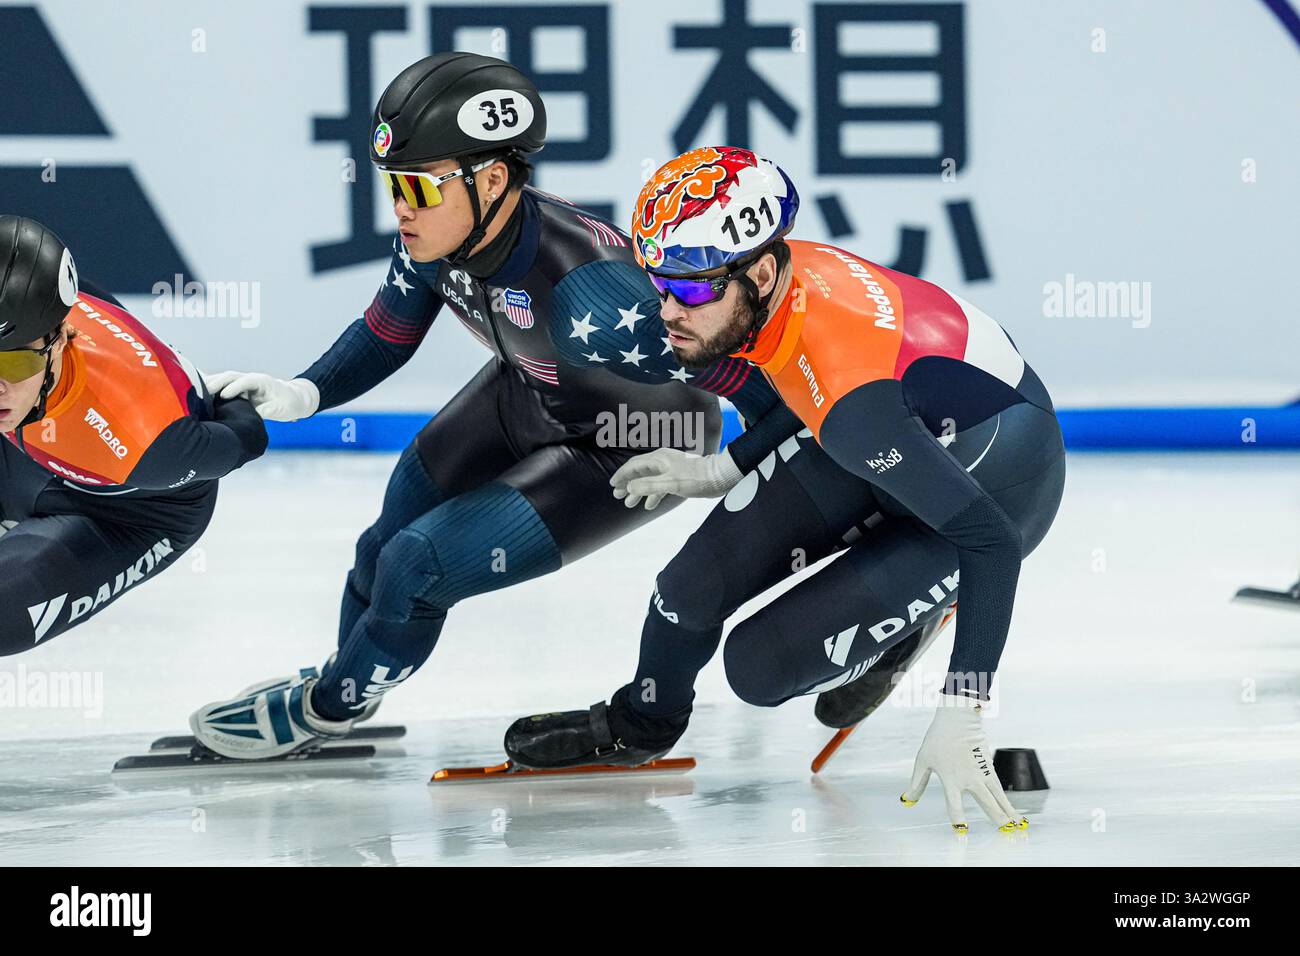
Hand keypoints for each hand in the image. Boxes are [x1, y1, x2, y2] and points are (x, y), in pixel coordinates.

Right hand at [204, 371, 319, 421]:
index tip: (225, 395)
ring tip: (194, 391)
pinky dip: (211, 388)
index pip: (246, 381)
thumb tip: (254, 413)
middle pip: (231, 376)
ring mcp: (244, 383)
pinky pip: (222, 386)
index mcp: (263, 382)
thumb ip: (268, 410)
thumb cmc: (290, 403)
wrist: (294, 398)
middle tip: (203, 393)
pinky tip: (197, 391)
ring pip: (224, 379)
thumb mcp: (282, 409)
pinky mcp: (239, 389)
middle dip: (217, 383)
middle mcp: (251, 379)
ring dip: (210, 384)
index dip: (235, 387)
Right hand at [610, 448, 743, 510]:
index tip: (613, 485)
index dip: (622, 475)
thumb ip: (648, 486)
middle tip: (618, 496)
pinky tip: (649, 505)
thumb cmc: (696, 478)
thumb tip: (629, 487)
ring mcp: (670, 469)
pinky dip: (653, 494)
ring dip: (639, 491)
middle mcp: (662, 461)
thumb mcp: (670, 483)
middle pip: (640, 472)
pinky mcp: (678, 477)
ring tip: (630, 504)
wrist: (720, 476)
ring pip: (650, 480)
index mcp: (658, 459)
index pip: (633, 466)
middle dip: (628, 484)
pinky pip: (660, 485)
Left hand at [901, 696, 1025, 833]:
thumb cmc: (937, 739)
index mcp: (951, 779)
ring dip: (1009, 812)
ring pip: (999, 796)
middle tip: (1008, 833)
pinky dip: (1006, 801)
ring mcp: (982, 773)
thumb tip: (906, 800)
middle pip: (987, 803)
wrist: (958, 719)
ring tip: (1018, 825)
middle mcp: (970, 778)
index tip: (961, 830)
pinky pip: (999, 788)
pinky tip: (1012, 811)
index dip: (957, 819)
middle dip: (998, 819)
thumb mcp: (922, 761)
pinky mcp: (990, 767)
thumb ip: (917, 783)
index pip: (954, 804)